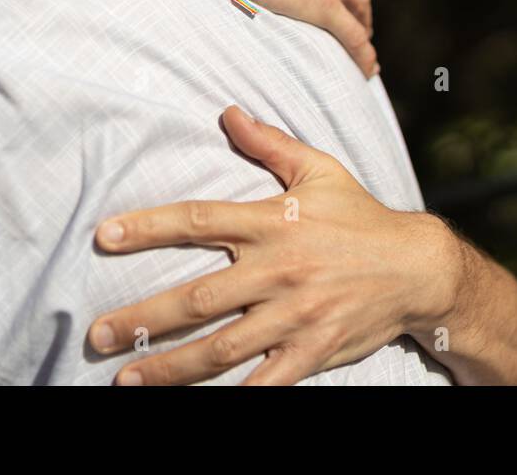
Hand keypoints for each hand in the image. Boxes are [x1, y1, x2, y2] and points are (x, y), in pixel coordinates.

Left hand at [86, 105, 458, 384]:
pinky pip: (266, 381)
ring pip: (222, 347)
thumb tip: (228, 112)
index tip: (105, 237)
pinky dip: (234, 395)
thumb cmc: (361, 215)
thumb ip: (270, 143)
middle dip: (144, 319)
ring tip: (127, 377)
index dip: (149, 227)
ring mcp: (295, 315)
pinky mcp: (313, 350)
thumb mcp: (320, 169)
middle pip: (199, 297)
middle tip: (99, 333)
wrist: (417, 267)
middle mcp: (279, 270)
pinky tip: (199, 404)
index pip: (199, 221)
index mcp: (274, 222)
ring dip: (170, 366)